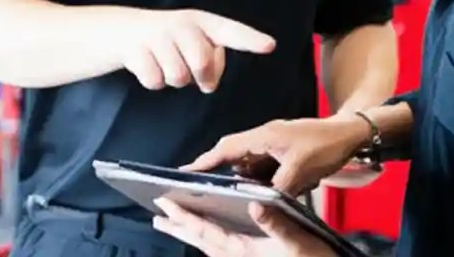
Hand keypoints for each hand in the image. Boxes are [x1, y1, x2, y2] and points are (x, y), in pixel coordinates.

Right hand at [120, 10, 275, 92]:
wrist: (117, 29)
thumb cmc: (165, 41)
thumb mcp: (190, 42)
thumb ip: (209, 60)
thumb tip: (208, 83)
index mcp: (201, 21)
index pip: (230, 31)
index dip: (250, 40)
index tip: (270, 46)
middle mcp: (181, 24)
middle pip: (202, 62)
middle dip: (199, 75)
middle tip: (190, 71)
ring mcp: (157, 35)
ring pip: (178, 77)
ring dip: (172, 78)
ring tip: (162, 63)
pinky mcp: (135, 49)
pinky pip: (154, 81)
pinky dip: (152, 80)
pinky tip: (146, 65)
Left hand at [152, 198, 334, 256]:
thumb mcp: (296, 240)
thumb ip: (274, 222)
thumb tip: (254, 202)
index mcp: (243, 250)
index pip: (205, 231)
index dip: (184, 216)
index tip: (164, 203)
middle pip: (200, 241)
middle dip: (178, 227)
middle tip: (157, 218)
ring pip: (208, 247)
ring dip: (189, 234)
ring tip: (173, 225)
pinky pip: (220, 251)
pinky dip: (208, 241)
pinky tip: (208, 238)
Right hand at [184, 116, 371, 194]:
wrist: (350, 134)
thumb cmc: (325, 145)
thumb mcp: (301, 169)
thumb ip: (278, 186)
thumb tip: (261, 200)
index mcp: (264, 136)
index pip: (227, 148)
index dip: (206, 160)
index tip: (186, 171)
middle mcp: (264, 138)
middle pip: (233, 155)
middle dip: (219, 170)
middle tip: (204, 188)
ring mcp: (273, 145)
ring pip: (248, 163)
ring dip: (244, 178)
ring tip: (237, 195)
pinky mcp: (282, 153)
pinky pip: (263, 167)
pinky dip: (260, 179)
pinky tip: (265, 191)